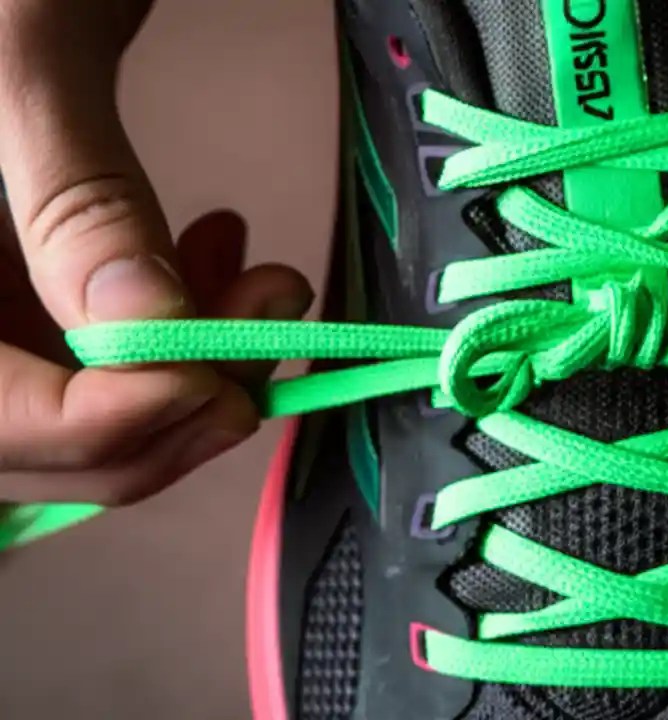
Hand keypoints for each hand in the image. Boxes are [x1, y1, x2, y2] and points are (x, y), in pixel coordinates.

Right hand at [0, 0, 311, 504]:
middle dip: (167, 405)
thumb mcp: (22, 55)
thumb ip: (78, 197)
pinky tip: (226, 255)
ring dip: (195, 362)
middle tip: (260, 344)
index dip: (101, 424)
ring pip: (83, 396)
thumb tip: (151, 323)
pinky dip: (180, 318)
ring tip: (267, 291)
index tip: (214, 385)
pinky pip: (99, 337)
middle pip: (37, 432)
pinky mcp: (21, 269)